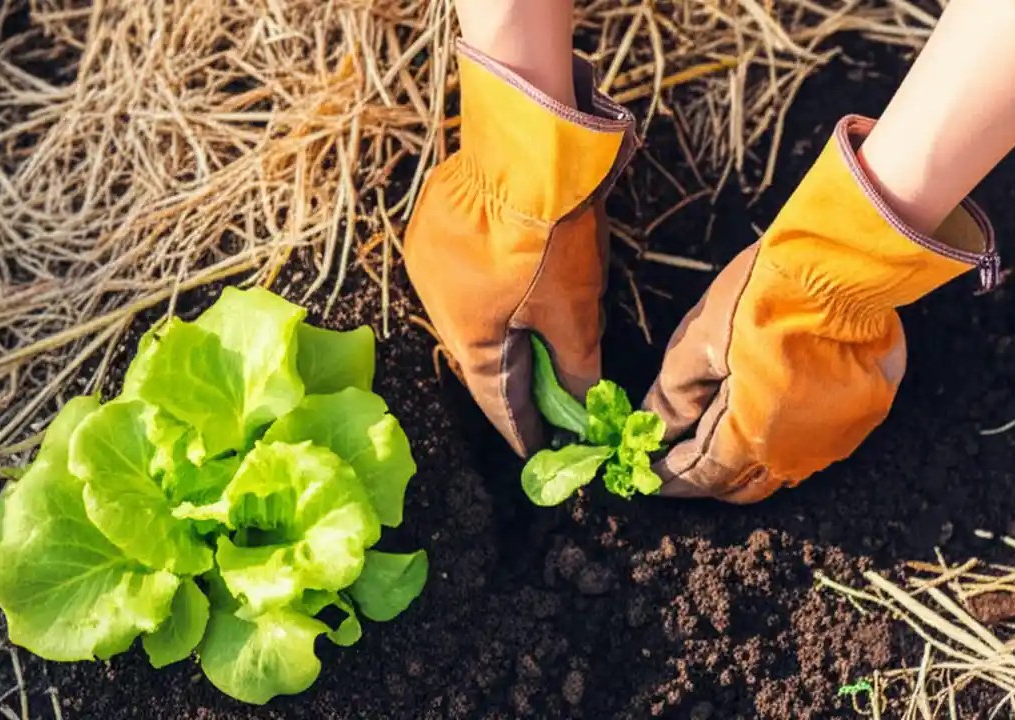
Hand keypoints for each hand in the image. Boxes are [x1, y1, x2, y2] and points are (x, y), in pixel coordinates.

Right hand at [403, 41, 632, 456]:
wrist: (527, 149)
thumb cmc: (549, 237)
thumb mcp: (574, 310)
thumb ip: (577, 365)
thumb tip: (585, 401)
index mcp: (466, 336)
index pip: (497, 399)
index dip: (521, 426)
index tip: (537, 450)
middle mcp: (436, 305)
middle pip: (480, 357)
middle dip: (515, 381)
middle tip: (545, 405)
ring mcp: (429, 264)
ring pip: (470, 316)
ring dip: (502, 335)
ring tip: (534, 350)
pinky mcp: (433, 229)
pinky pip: (462, 279)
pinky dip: (491, 296)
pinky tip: (514, 294)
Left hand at [643, 115, 996, 502]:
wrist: (845, 267)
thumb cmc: (766, 298)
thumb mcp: (700, 342)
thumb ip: (674, 397)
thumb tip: (651, 431)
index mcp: (749, 436)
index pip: (700, 474)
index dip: (670, 476)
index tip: (647, 475)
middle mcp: (794, 453)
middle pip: (739, 486)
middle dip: (704, 480)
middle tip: (675, 466)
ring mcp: (832, 439)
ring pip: (777, 474)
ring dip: (742, 468)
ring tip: (715, 452)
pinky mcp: (859, 418)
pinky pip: (811, 451)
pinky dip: (780, 449)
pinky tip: (765, 431)